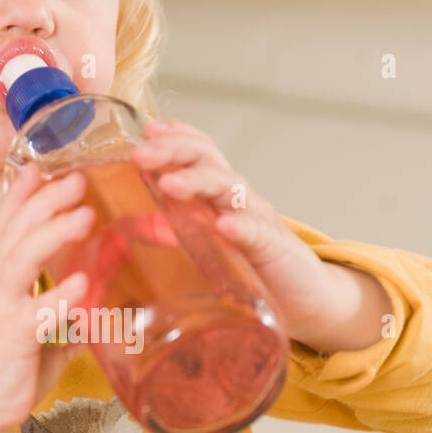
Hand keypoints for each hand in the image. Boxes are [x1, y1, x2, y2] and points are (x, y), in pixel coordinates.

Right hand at [0, 163, 93, 432]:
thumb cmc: (3, 371)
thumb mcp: (35, 337)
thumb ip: (61, 321)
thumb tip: (92, 317)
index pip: (7, 226)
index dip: (22, 194)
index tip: (42, 167)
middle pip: (16, 230)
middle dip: (46, 200)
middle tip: (77, 178)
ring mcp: (0, 309)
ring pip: (22, 258)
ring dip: (54, 233)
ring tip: (84, 214)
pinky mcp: (11, 337)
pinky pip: (36, 312)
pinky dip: (59, 295)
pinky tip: (81, 282)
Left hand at [133, 117, 390, 352]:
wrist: (307, 301)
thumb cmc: (250, 273)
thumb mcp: (206, 250)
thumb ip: (171, 237)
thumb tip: (124, 233)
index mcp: (218, 197)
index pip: (198, 152)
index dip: (174, 135)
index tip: (146, 130)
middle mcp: (238, 200)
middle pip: (208, 159)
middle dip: (173, 150)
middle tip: (141, 155)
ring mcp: (258, 221)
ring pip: (229, 188)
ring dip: (198, 181)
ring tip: (170, 185)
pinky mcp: (275, 250)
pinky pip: (258, 233)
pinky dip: (241, 227)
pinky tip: (224, 226)